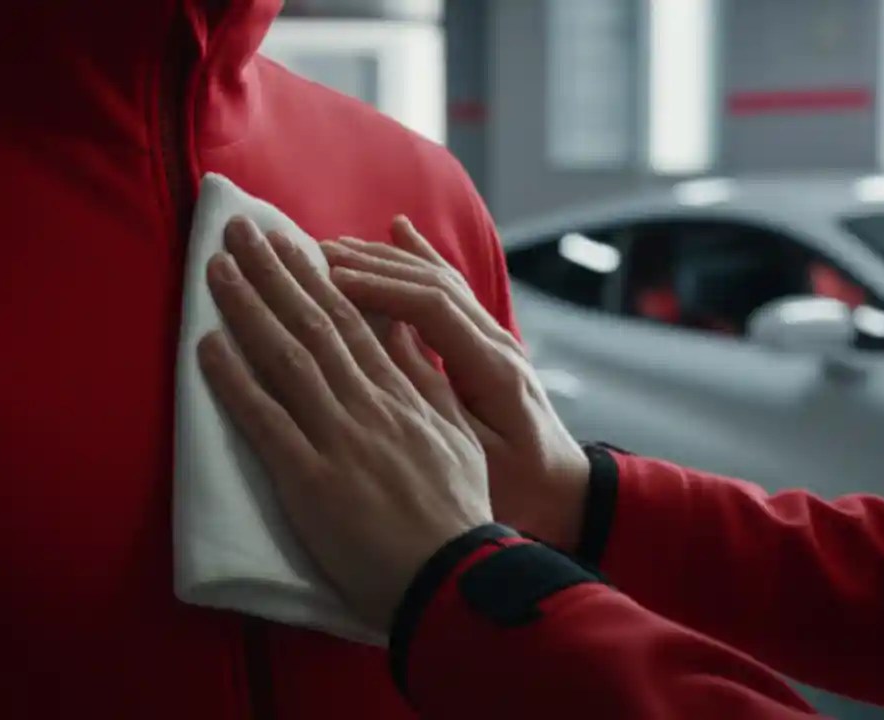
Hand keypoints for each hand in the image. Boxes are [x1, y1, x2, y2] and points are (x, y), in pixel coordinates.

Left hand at [198, 217, 492, 630]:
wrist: (450, 578)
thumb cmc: (454, 513)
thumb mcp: (456, 436)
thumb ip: (428, 381)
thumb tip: (403, 333)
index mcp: (400, 393)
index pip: (349, 319)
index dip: (311, 276)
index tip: (284, 240)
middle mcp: (366, 405)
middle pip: (311, 323)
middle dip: (271, 271)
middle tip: (236, 229)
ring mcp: (337, 440)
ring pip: (285, 357)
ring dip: (246, 307)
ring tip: (215, 267)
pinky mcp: (309, 481)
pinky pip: (264, 420)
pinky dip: (233, 380)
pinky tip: (205, 347)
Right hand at [322, 217, 589, 551]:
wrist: (568, 496)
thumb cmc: (521, 490)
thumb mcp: (476, 455)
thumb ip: (435, 401)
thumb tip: (387, 348)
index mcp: (492, 369)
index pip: (432, 308)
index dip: (380, 290)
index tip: (330, 282)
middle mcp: (496, 341)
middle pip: (433, 283)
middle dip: (374, 264)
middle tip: (315, 254)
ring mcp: (494, 337)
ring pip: (439, 279)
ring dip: (387, 259)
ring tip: (335, 247)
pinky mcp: (486, 342)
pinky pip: (449, 289)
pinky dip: (419, 258)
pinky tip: (397, 232)